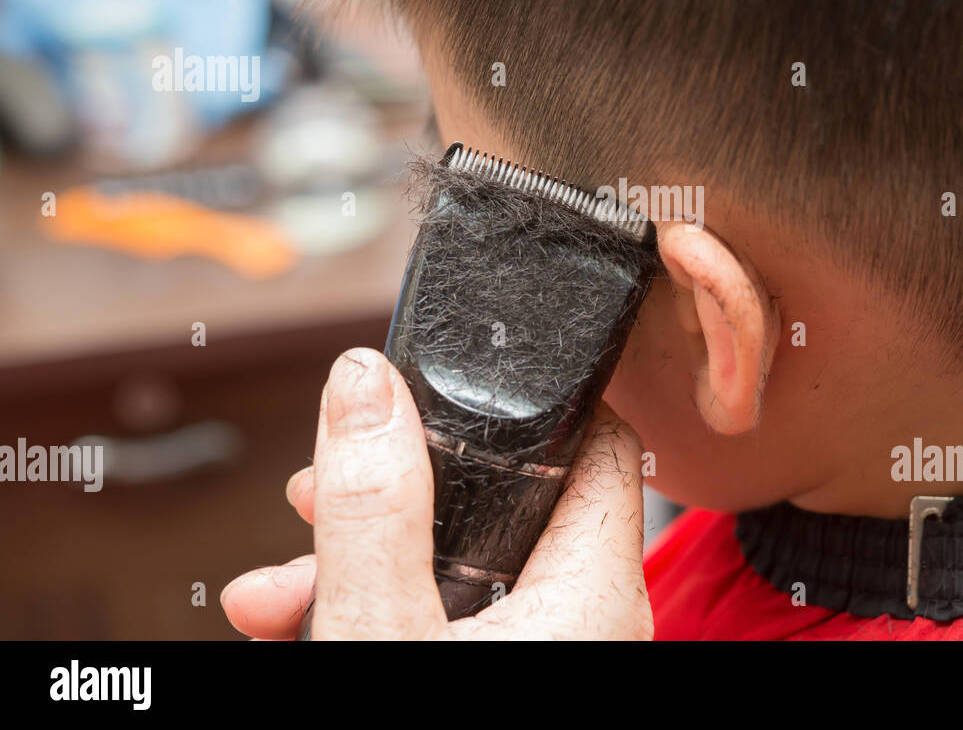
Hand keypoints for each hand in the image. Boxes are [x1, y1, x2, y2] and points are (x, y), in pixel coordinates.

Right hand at [220, 347, 652, 639]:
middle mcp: (587, 616)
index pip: (596, 441)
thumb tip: (364, 382)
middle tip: (320, 488)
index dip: (524, 399)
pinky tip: (299, 619)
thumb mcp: (380, 621)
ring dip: (365, 558)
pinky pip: (456, 620)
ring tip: (279, 584)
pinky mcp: (513, 670)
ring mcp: (550, 648)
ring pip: (462, 569)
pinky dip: (385, 608)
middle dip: (394, 491)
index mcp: (594, 587)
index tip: (447, 380)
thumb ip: (373, 503)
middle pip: (504, 504)